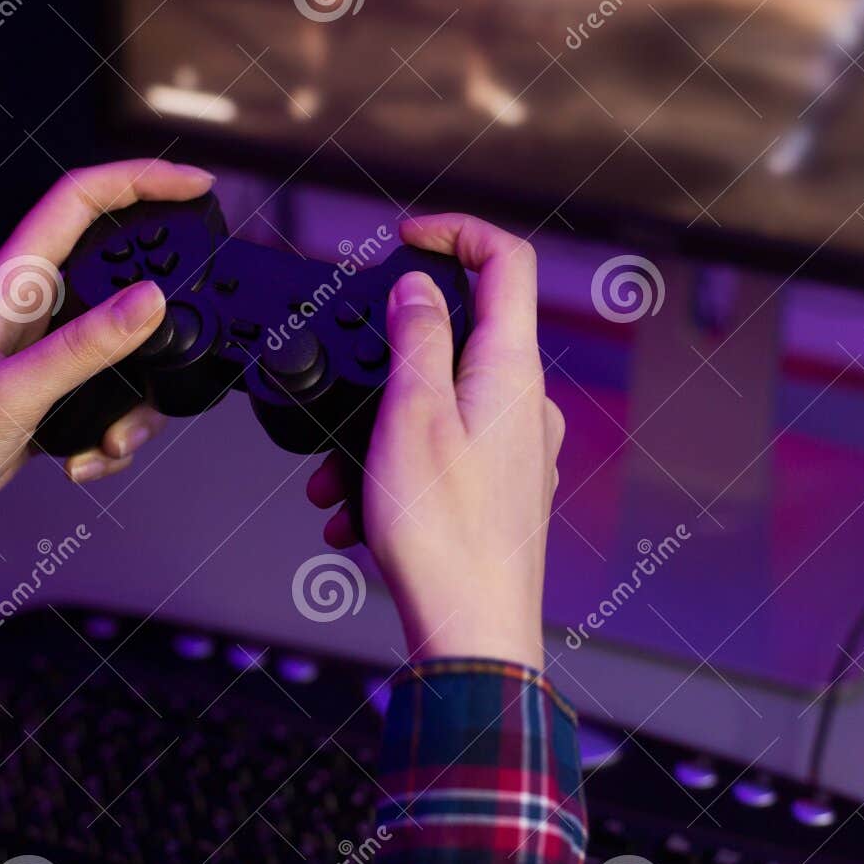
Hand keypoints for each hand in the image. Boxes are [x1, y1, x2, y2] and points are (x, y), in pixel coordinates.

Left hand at [0, 160, 215, 576]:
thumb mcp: (13, 394)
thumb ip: (86, 346)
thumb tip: (151, 301)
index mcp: (7, 287)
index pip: (79, 201)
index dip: (140, 181)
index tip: (194, 186)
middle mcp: (22, 312)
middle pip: (114, 271)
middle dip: (157, 310)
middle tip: (194, 322)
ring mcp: (33, 355)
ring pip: (119, 347)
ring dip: (134, 398)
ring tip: (114, 437)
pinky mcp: (41, 399)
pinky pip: (105, 397)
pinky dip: (111, 431)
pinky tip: (86, 458)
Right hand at [306, 216, 563, 667]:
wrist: (471, 631)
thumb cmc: (442, 533)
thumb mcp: (410, 414)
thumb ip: (417, 337)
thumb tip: (418, 286)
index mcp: (512, 371)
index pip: (508, 261)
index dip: (457, 232)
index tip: (407, 238)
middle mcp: (527, 404)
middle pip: (462, 338)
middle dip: (390, 360)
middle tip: (347, 394)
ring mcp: (521, 450)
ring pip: (442, 406)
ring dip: (380, 430)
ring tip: (336, 481)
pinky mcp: (504, 490)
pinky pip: (444, 456)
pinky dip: (395, 470)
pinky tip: (355, 515)